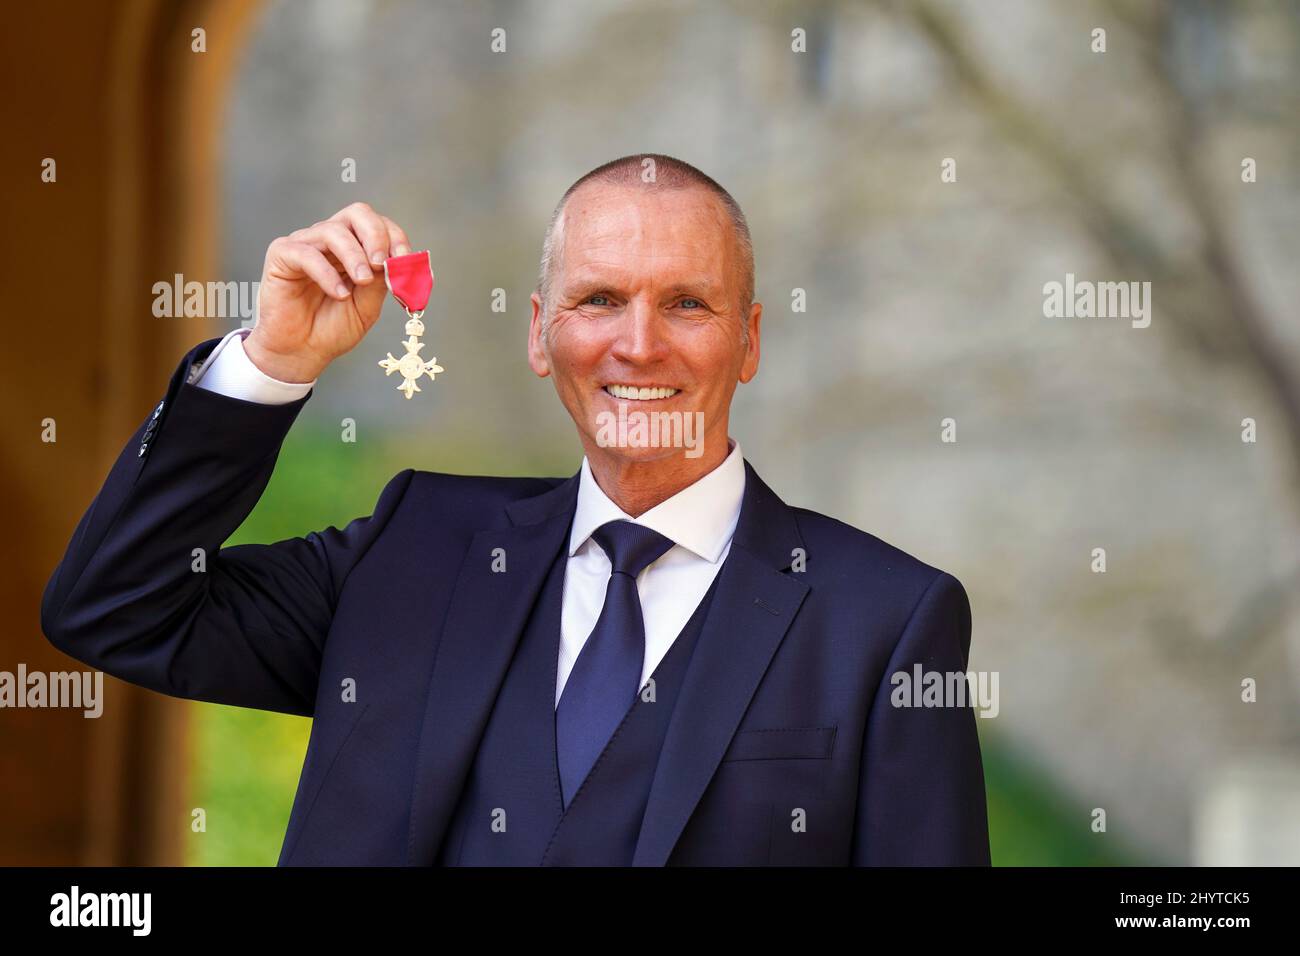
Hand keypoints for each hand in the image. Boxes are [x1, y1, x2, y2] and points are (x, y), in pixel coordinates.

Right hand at [244, 202, 411, 382]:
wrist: (302, 352)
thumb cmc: (332, 328)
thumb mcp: (367, 306)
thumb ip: (380, 281)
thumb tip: (397, 261)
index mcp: (354, 248)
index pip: (378, 225)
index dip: (395, 237)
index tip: (404, 260)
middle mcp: (330, 240)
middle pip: (357, 214)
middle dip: (375, 235)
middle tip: (381, 263)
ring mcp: (305, 245)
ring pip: (333, 231)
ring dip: (354, 255)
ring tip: (361, 281)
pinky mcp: (281, 255)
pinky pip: (306, 253)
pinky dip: (327, 273)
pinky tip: (338, 294)